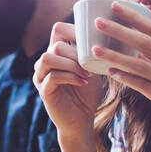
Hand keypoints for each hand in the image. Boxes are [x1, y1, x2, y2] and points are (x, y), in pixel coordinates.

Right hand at [32, 21, 107, 143]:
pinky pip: (53, 77)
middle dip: (76, 53)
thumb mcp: (92, 69)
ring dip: (70, 64)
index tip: (92, 39)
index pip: (58, 30)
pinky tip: (83, 83)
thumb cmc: (87, 95)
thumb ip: (92, 53)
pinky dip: (70, 77)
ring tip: (86, 74)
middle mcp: (45, 63)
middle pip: (56, 45)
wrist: (82, 121)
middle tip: (91, 65)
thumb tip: (109, 35)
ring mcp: (41, 77)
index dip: (74, 30)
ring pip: (48, 58)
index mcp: (56, 53)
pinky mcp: (44, 91)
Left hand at [93, 2, 150, 151]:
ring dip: (116, 56)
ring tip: (96, 49)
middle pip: (147, 42)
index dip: (135, 18)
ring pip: (142, 64)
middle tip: (99, 22)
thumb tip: (146, 47)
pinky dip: (127, 79)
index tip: (116, 6)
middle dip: (121, 30)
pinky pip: (145, 87)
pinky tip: (112, 74)